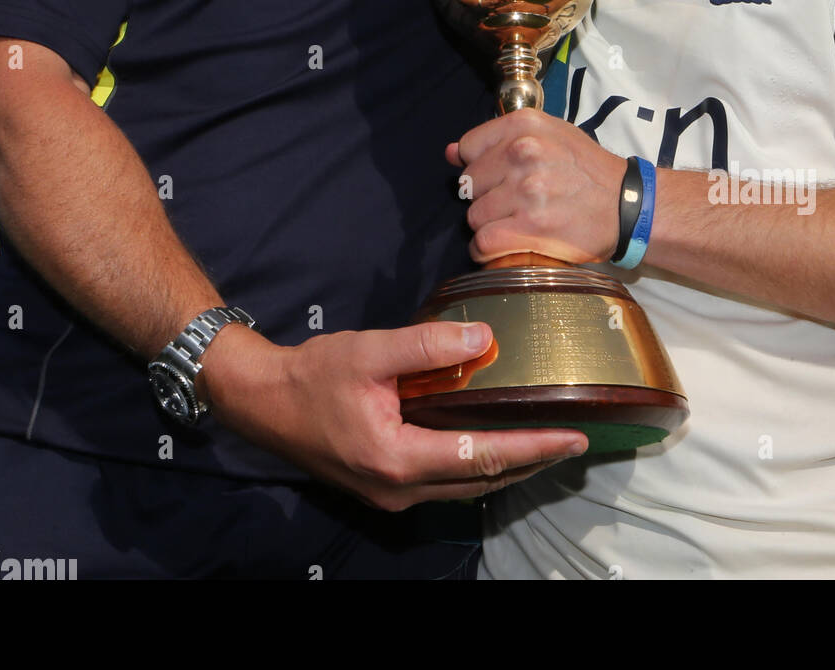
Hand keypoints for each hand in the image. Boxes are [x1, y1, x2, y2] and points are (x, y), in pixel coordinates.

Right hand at [199, 317, 587, 510]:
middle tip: (572, 443)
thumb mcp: (369, 352)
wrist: (261, 402)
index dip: (533, 448)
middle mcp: (400, 489)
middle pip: (481, 481)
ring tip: (542, 446)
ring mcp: (390, 494)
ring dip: (505, 468)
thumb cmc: (312, 376)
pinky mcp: (383, 486)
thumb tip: (483, 340)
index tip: (573, 438)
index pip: (482, 457)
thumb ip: (427, 346)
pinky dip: (476, 468)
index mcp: (398, 459)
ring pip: (464, 488)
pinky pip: (444, 483)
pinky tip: (490, 447)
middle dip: (530, 462)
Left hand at [449, 108, 621, 264]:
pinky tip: (501, 247)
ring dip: (488, 225)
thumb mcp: (550, 135)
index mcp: (524, 125)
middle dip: (484, 197)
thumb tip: (451, 154)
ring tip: (513, 225)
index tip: (496, 178)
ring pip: (474, 216)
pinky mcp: (530, 226)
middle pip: (469, 184)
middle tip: (510, 204)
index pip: (468, 147)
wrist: (628, 205)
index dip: (479, 167)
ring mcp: (526, 190)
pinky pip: (483, 242)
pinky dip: (485, 251)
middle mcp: (522, 152)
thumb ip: (500, 139)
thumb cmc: (587, 170)